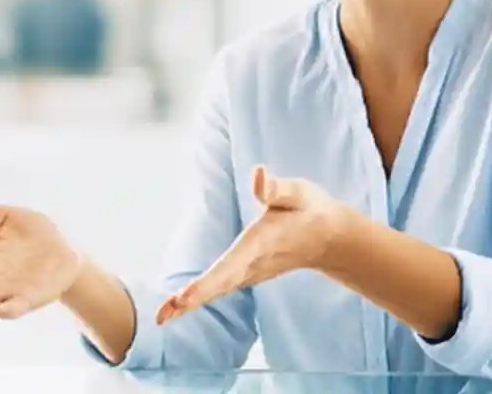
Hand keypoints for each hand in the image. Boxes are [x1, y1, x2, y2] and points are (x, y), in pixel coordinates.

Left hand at [156, 165, 349, 324]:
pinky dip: (197, 298)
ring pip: (217, 290)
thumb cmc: (310, 210)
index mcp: (262, 243)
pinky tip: (176, 308)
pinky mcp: (246, 274)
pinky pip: (219, 288)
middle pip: (219, 284)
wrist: (331, 240)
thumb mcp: (298, 193)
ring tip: (160, 317)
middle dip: (192, 298)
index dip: (208, 281)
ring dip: (188, 304)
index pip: (231, 265)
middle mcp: (254, 264)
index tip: (185, 297)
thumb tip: (258, 174)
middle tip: (162, 316)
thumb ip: (276, 188)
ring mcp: (250, 273)